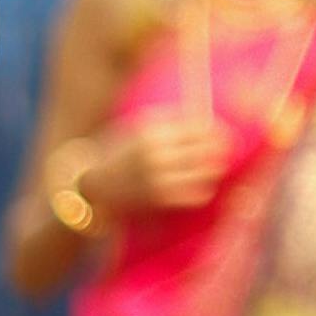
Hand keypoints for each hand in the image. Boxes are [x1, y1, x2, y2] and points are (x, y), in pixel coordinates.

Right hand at [89, 114, 236, 215]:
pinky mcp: (159, 199)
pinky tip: (199, 186)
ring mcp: (158, 177)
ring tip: (213, 169)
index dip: (218, 130)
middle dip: (221, 150)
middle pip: (207, 149)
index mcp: (151, 130)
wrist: (90, 186)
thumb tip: (205, 117)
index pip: (199, 127)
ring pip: (206, 172)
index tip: (224, 134)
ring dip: (214, 170)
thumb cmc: (117, 153)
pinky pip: (197, 194)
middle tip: (226, 151)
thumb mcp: (137, 126)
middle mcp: (156, 153)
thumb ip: (169, 121)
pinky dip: (203, 189)